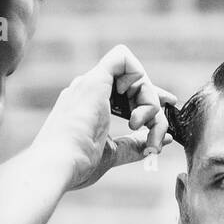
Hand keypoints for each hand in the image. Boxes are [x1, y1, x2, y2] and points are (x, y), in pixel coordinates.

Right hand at [29, 44, 176, 191]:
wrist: (57, 166)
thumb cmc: (77, 165)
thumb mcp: (112, 154)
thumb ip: (134, 146)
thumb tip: (162, 140)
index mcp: (87, 106)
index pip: (122, 91)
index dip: (147, 96)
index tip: (166, 107)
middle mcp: (86, 90)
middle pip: (132, 82)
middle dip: (153, 104)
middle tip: (157, 133)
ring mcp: (89, 83)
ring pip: (133, 75)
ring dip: (149, 103)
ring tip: (146, 129)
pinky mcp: (94, 80)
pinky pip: (122, 57)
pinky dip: (140, 77)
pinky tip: (137, 105)